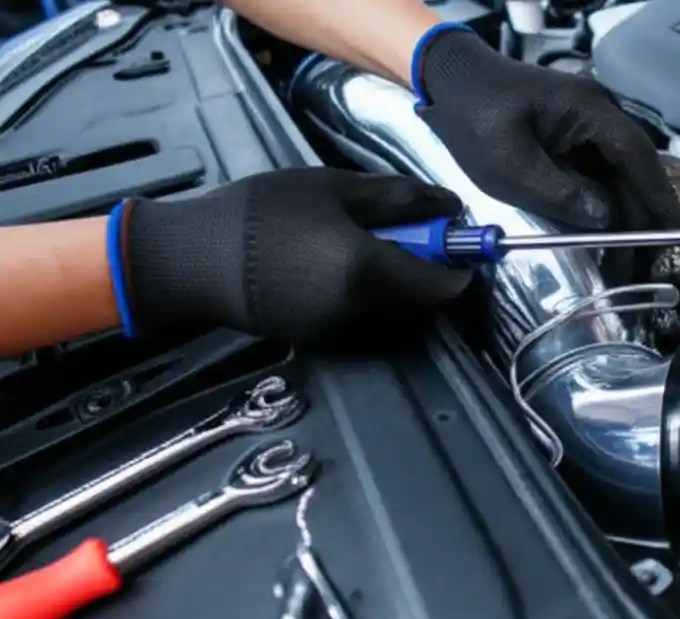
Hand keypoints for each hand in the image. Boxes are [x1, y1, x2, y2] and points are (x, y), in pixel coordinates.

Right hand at [117, 168, 470, 343]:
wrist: (188, 262)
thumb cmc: (258, 213)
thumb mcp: (331, 188)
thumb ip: (397, 199)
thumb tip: (449, 205)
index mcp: (367, 272)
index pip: (445, 287)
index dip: (461, 265)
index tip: (457, 240)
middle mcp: (361, 313)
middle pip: (422, 300)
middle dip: (426, 268)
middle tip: (404, 231)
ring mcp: (340, 333)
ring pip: (395, 311)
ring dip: (397, 281)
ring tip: (358, 243)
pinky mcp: (320, 341)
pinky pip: (365, 318)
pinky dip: (368, 295)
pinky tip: (333, 266)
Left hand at [415, 30, 679, 229]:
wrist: (449, 84)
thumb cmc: (474, 118)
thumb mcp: (511, 165)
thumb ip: (562, 194)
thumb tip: (606, 219)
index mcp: (588, 110)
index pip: (636, 155)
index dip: (658, 194)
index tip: (676, 228)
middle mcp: (596, 114)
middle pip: (631, 168)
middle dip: (641, 213)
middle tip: (646, 256)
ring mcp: (585, 125)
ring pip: (616, 174)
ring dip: (622, 212)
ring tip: (626, 253)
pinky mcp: (571, 137)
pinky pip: (596, 172)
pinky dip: (602, 202)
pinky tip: (604, 231)